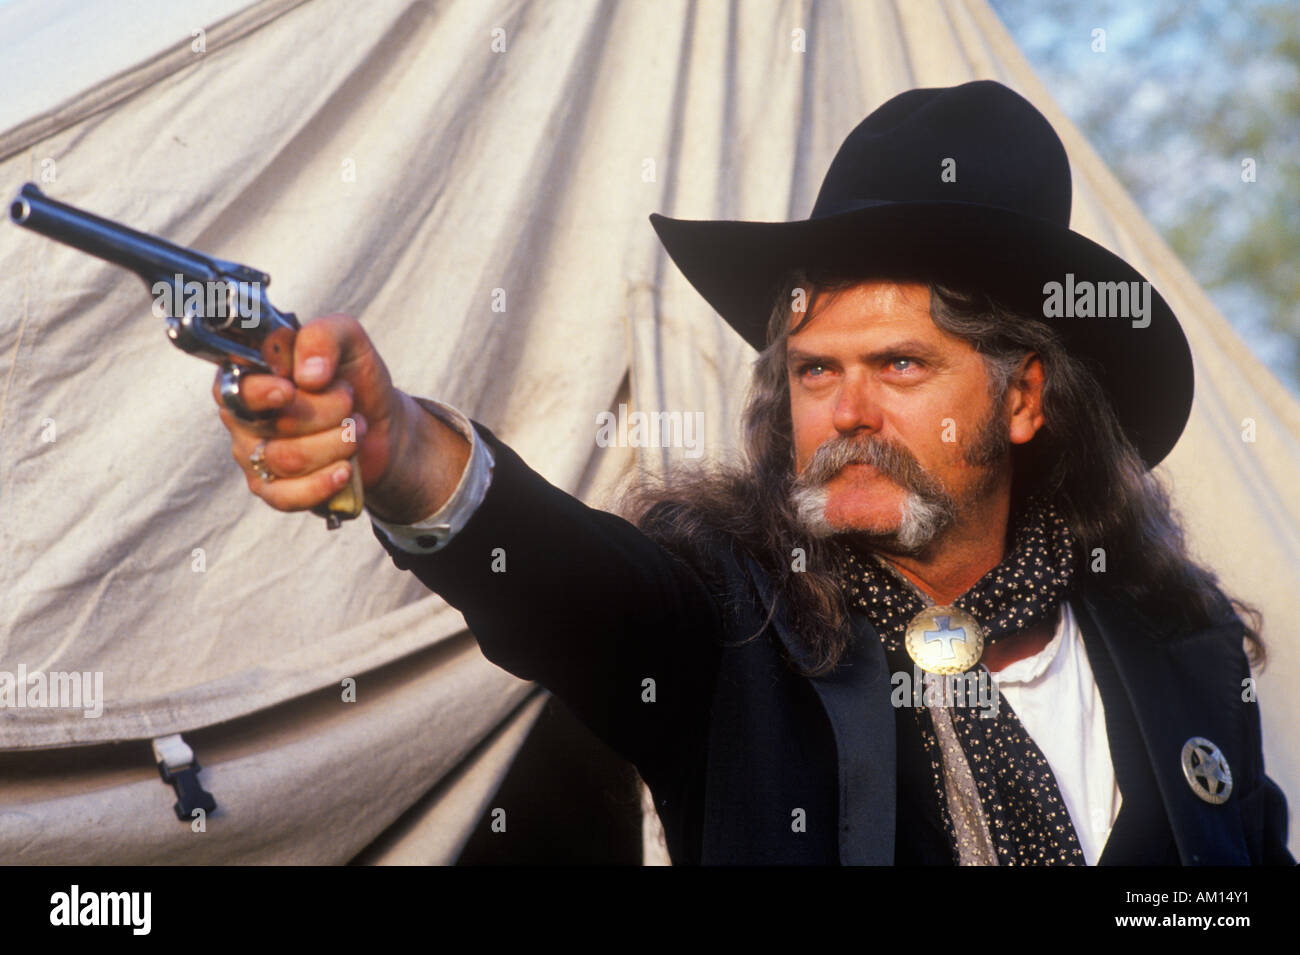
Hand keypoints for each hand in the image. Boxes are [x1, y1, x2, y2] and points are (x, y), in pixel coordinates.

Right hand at [214, 313, 402, 515]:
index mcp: (250, 374)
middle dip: (326, 411)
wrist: (383, 427)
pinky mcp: (274, 490)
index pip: (234, 386)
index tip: (290, 389)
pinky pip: (288, 496)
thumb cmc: (353, 380)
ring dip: (337, 442)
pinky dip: (323, 483)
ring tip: (357, 428)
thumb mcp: (348, 341)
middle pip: (273, 424)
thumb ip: (324, 336)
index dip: (259, 392)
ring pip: (288, 459)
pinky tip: (345, 469)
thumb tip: (308, 374)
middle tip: (349, 401)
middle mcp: (243, 417)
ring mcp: (255, 456)